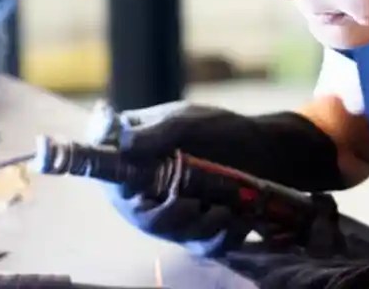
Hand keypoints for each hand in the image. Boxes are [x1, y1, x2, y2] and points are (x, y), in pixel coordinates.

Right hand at [89, 102, 254, 256]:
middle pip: (139, 215)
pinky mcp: (197, 231)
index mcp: (132, 157)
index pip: (107, 175)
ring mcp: (171, 213)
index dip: (119, 187)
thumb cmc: (216, 128)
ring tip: (224, 209)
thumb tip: (123, 142)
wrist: (262, 147)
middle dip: (166, 216)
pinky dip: (220, 238)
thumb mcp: (185, 122)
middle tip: (190, 203)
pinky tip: (238, 221)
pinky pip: (201, 246)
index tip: (139, 190)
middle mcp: (144, 189)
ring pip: (171, 233)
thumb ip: (153, 133)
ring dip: (197, 225)